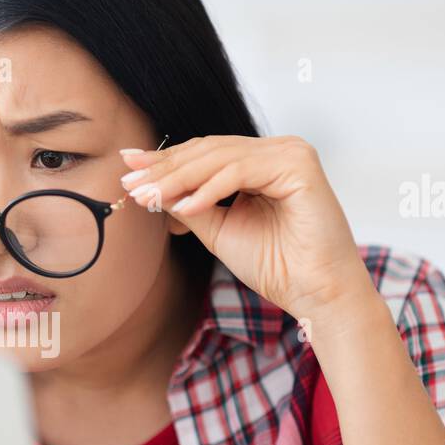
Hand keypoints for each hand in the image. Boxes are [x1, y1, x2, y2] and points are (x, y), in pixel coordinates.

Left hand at [119, 136, 371, 321]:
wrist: (316, 294)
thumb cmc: (275, 266)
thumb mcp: (217, 229)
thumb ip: (187, 203)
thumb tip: (147, 184)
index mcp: (262, 161)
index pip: (205, 154)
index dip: (165, 162)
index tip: (128, 171)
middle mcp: (278, 150)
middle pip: (209, 151)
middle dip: (165, 168)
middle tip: (130, 181)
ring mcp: (291, 153)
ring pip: (221, 158)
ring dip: (179, 178)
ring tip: (148, 196)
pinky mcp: (299, 165)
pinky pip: (241, 172)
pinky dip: (209, 190)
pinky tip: (185, 208)